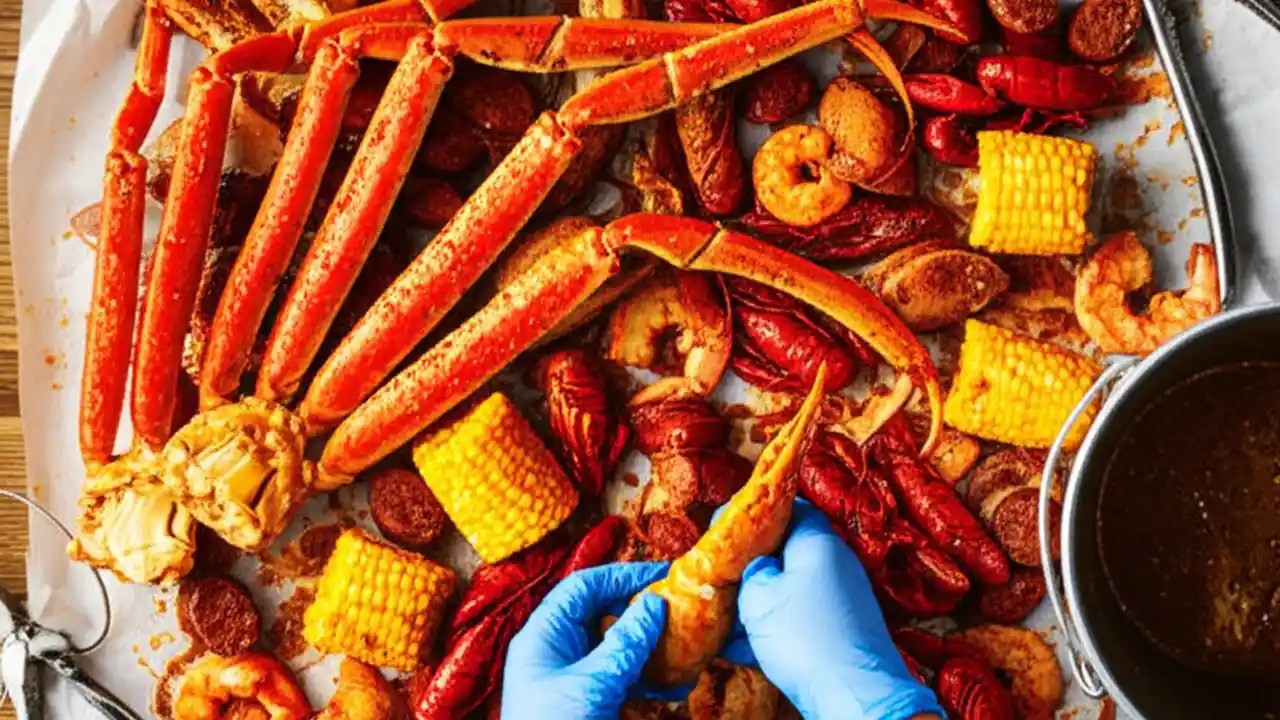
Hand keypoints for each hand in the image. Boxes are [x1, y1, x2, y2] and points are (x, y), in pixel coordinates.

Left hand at [502, 561, 668, 719]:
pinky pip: (620, 680)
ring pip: (615, 649)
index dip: (621, 575)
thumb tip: (653, 605)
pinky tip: (677, 686)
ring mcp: (570, 680)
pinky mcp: (586, 705)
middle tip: (680, 607)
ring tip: (685, 645)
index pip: (582, 587)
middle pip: (601, 615)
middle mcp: (555, 652)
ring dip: (650, 648)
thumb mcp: (593, 685)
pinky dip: (647, 680)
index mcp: (543, 636)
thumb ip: (625, 644)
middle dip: (641, 611)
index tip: (661, 574)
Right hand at [722, 501, 942, 719]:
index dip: (755, 514)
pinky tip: (744, 646)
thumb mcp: (758, 598)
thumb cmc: (804, 636)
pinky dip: (774, 626)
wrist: (855, 695)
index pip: (788, 507)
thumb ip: (751, 572)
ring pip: (790, 587)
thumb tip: (756, 566)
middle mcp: (835, 562)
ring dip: (758, 599)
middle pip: (787, 550)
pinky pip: (800, 616)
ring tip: (725, 617)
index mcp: (818, 542)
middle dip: (752, 563)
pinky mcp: (841, 628)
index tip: (726, 526)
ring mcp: (841, 597)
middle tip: (720, 574)